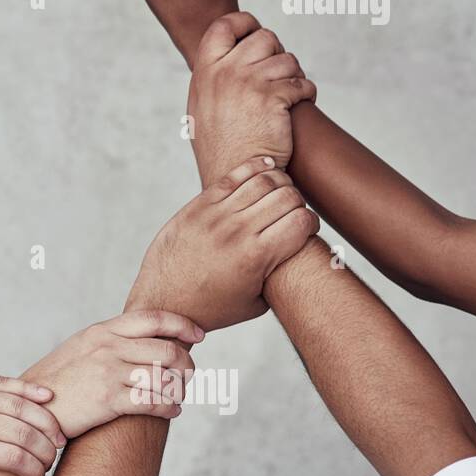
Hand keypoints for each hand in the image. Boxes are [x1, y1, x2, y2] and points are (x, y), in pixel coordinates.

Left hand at [0, 373, 63, 475]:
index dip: (34, 471)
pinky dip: (30, 390)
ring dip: (46, 420)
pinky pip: (6, 382)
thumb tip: (15, 473)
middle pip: (23, 432)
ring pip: (20, 405)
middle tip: (54, 456)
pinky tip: (49, 398)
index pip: (13, 459)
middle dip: (46, 448)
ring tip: (59, 434)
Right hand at [22, 312, 203, 434]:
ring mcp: (108, 373)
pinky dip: (169, 407)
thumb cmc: (57, 380)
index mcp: (102, 331)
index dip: (182, 325)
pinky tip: (171, 412)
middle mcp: (107, 347)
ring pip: (163, 376)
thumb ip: (108, 341)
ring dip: (179, 389)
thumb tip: (141, 341)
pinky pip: (153, 402)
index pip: (153, 318)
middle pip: (166, 349)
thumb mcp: (80, 348)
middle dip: (186, 365)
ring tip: (178, 396)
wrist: (30, 406)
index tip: (198, 335)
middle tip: (187, 376)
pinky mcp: (108, 400)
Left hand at [129, 158, 319, 330]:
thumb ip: (280, 272)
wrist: (164, 301)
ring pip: (262, 180)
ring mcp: (215, 215)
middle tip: (292, 212)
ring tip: (279, 194)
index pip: (302, 221)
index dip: (311, 223)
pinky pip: (233, 176)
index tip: (306, 229)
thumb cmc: (213, 307)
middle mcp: (236, 232)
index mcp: (256, 257)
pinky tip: (266, 170)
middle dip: (298, 202)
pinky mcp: (198, 205)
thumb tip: (302, 250)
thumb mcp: (256, 302)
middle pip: (287, 196)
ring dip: (279, 183)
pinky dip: (256, 168)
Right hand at [189, 12, 317, 183]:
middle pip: (265, 38)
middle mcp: (225, 72)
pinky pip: (302, 82)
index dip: (246, 23)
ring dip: (294, 76)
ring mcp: (249, 83)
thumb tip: (234, 52)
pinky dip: (306, 93)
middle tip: (278, 75)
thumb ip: (214, 76)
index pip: (224, 25)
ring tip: (287, 96)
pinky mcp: (274, 98)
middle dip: (277, 54)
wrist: (234, 174)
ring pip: (288, 60)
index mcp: (205, 71)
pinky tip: (298, 105)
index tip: (256, 33)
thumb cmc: (221, 145)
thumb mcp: (203, 105)